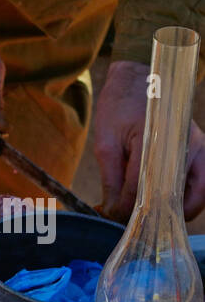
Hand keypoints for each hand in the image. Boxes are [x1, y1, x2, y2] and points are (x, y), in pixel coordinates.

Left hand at [93, 59, 204, 220]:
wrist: (142, 80)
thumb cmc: (121, 108)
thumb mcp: (106, 142)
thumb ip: (111, 178)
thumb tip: (112, 210)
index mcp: (157, 140)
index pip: (141, 188)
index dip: (123, 209)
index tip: (109, 216)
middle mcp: (186, 145)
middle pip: (178, 197)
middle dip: (156, 215)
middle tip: (132, 221)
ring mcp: (200, 148)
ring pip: (199, 194)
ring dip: (177, 211)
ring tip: (149, 213)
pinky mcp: (204, 151)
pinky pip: (203, 183)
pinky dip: (189, 198)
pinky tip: (166, 202)